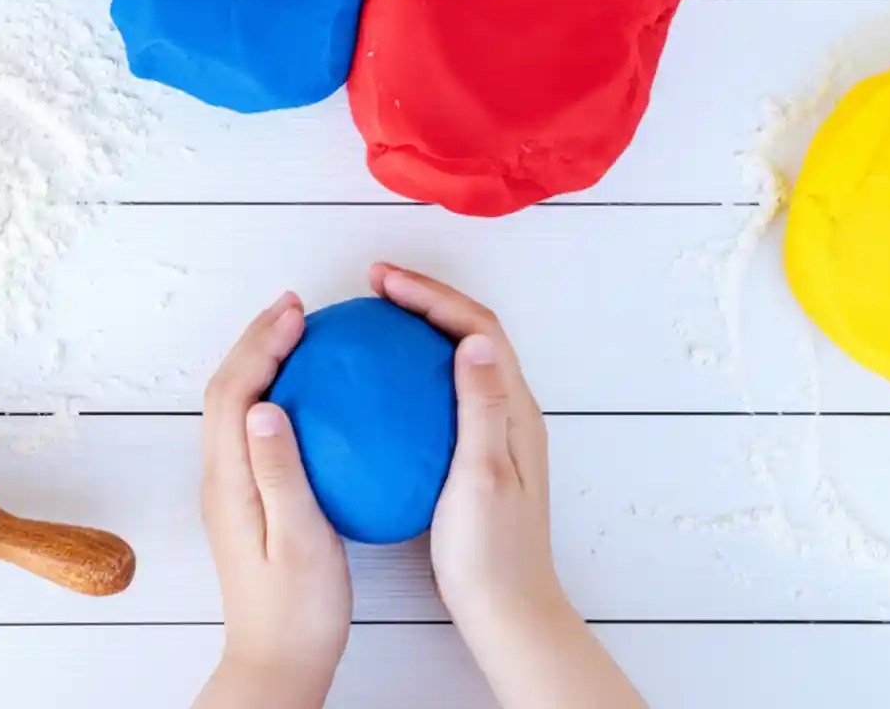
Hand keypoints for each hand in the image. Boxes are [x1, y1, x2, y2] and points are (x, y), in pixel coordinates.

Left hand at [196, 292, 351, 708]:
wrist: (278, 659)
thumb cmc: (298, 608)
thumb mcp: (298, 540)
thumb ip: (280, 473)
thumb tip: (266, 406)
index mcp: (230, 482)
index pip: (235, 394)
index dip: (261, 346)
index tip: (297, 314)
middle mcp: (220, 478)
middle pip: (226, 390)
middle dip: (255, 340)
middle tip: (295, 307)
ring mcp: (230, 488)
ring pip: (235, 406)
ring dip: (259, 361)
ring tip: (297, 333)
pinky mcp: (246, 498)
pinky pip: (251, 427)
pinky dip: (271, 391)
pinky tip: (308, 391)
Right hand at [371, 263, 645, 708]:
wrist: (506, 608)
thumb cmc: (491, 552)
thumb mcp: (482, 476)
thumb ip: (481, 406)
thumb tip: (473, 339)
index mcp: (515, 410)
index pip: (477, 328)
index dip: (432, 294)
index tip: (382, 281)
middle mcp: (511, 412)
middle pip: (470, 332)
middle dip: (425, 298)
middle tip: (375, 285)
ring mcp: (495, 432)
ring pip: (458, 359)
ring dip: (420, 329)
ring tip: (373, 320)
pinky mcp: (476, 454)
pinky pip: (443, 393)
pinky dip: (413, 373)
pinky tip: (374, 391)